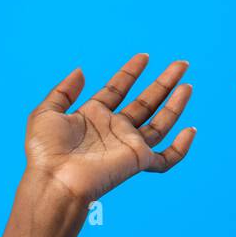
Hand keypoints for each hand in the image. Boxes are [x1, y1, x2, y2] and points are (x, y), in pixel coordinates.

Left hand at [25, 53, 195, 206]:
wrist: (54, 180)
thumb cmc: (46, 152)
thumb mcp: (45, 113)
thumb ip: (63, 91)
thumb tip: (81, 71)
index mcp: (93, 116)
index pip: (117, 90)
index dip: (130, 73)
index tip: (144, 57)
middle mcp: (113, 129)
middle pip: (145, 102)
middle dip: (163, 83)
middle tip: (181, 64)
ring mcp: (127, 145)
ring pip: (160, 123)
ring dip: (175, 105)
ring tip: (187, 84)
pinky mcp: (137, 161)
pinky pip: (166, 158)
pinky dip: (181, 148)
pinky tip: (190, 130)